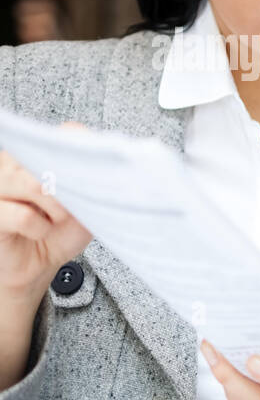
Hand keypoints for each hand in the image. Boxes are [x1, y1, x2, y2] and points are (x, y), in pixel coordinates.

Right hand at [0, 135, 92, 304]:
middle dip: (70, 186)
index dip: (87, 149)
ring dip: (57, 208)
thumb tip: (109, 170)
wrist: (35, 266)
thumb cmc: (58, 233)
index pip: (69, 133)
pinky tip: (39, 231)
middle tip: (75, 205)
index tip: (102, 168)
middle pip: (49, 159)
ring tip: (56, 220)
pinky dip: (39, 228)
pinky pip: (22, 215)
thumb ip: (93, 185)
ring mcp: (0, 185)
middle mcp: (16, 162)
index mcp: (42, 155)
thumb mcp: (85, 207)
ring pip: (34, 185)